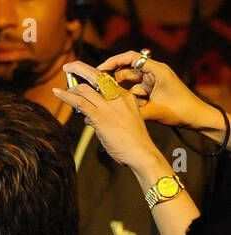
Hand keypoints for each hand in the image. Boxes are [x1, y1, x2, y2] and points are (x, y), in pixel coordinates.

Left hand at [54, 61, 166, 172]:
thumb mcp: (123, 121)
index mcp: (125, 96)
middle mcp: (117, 97)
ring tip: (60, 89)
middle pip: (96, 76)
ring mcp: (108, 105)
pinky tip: (56, 93)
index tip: (81, 71)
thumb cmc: (132, 141)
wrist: (141, 151)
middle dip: (80, 68)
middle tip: (68, 66)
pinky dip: (65, 96)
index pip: (106, 79)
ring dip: (70, 87)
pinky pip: (79, 102)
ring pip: (85, 88)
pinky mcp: (99, 116)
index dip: (91, 73)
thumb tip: (87, 117)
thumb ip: (105, 116)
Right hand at [95, 50, 224, 138]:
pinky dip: (129, 98)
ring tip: (111, 103)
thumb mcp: (154, 110)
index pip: (131, 58)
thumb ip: (132, 108)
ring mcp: (152, 81)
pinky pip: (134, 91)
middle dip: (113, 80)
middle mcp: (154, 73)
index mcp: (157, 71)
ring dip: (121, 92)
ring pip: (129, 83)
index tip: (99, 70)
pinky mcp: (151, 90)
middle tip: (98, 90)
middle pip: (127, 70)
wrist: (195, 116)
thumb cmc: (180, 110)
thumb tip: (111, 110)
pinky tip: (126, 109)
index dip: (114, 61)